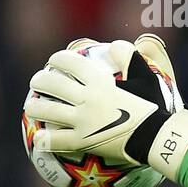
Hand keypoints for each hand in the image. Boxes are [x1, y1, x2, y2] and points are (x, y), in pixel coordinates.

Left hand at [24, 37, 170, 165]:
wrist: (156, 138)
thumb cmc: (152, 106)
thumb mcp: (145, 76)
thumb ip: (130, 56)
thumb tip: (115, 44)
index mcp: (100, 81)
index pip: (71, 64)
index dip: (58, 60)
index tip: (53, 61)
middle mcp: (87, 99)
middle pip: (53, 86)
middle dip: (40, 81)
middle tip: (37, 82)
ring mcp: (83, 122)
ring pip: (49, 112)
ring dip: (36, 107)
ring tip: (31, 106)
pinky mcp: (83, 142)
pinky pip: (58, 140)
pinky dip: (46, 139)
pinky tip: (38, 138)